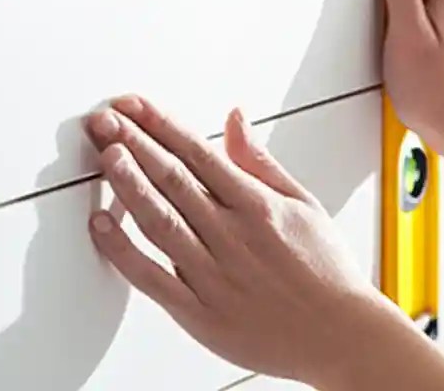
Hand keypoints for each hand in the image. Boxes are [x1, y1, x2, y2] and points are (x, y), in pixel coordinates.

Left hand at [83, 96, 411, 387]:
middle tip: (106, 118)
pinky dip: (122, 251)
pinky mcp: (200, 313)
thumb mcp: (304, 203)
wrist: (342, 337)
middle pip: (173, 180)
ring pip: (159, 221)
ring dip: (127, 184)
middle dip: (135, 143)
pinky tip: (101, 226)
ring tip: (104, 153)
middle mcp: (233, 236)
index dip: (162, 125)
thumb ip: (261, 162)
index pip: (199, 154)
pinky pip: (151, 277)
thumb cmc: (327, 273)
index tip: (136, 106)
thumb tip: (234, 121)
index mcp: (259, 206)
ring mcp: (214, 274)